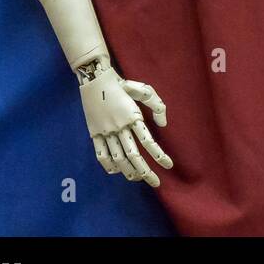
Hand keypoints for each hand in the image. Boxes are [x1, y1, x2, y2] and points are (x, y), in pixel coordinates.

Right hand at [79, 64, 172, 185]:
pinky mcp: (94, 133)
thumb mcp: (144, 90)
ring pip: (118, 157)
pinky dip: (108, 165)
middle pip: (133, 155)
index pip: (148, 141)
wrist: (96, 80)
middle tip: (156, 183)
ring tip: (137, 178)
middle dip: (145, 171)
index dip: (159, 155)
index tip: (169, 165)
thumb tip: (163, 124)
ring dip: (128, 171)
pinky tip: (116, 171)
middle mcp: (119, 127)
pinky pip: (100, 154)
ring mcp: (105, 132)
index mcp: (133, 116)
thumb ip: (157, 105)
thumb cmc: (123, 85)